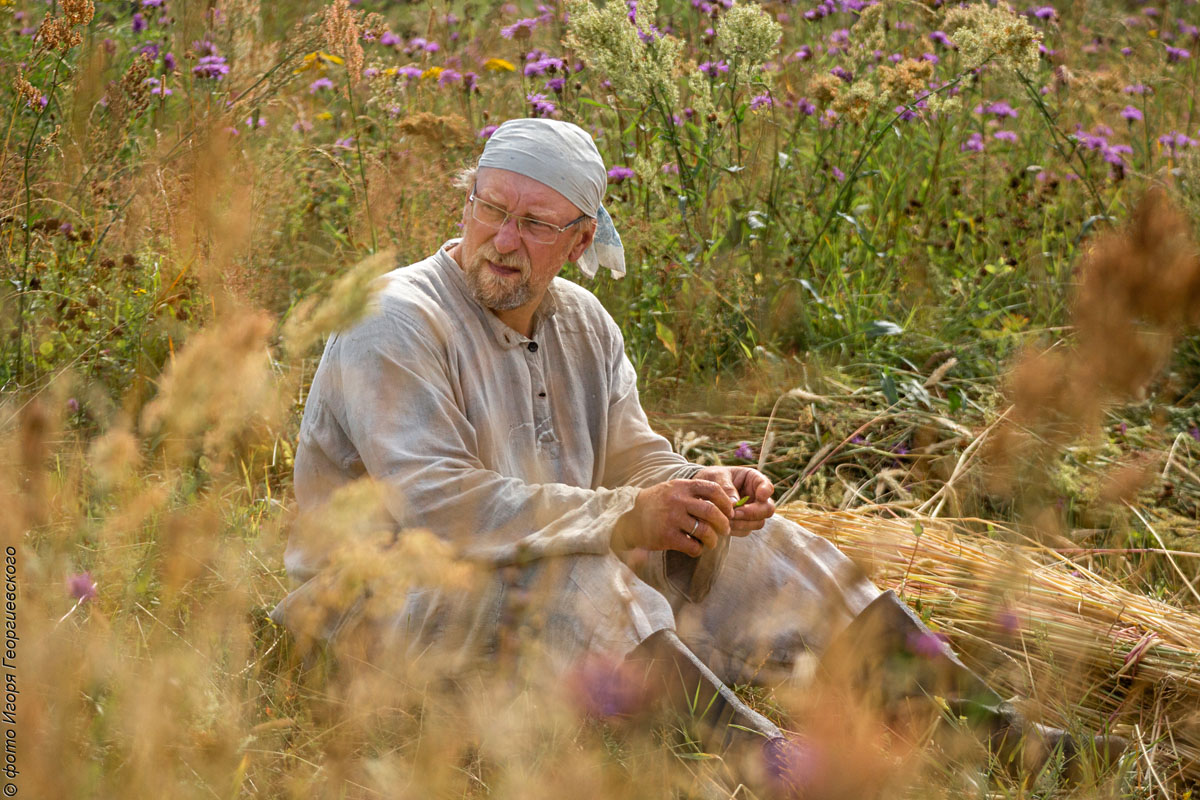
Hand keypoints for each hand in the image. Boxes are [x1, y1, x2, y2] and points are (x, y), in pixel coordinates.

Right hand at [612, 479, 734, 556]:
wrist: (628, 517)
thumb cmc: (657, 504)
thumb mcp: (673, 489)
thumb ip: (694, 492)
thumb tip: (726, 502)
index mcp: (682, 486)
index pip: (713, 489)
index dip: (726, 502)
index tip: (729, 511)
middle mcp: (678, 500)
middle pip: (712, 512)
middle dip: (724, 524)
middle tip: (725, 530)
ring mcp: (672, 518)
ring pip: (705, 531)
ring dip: (712, 540)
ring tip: (711, 542)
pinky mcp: (666, 536)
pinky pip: (693, 546)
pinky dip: (698, 550)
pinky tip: (694, 548)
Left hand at [692, 466, 774, 534]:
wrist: (700, 491)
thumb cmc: (711, 478)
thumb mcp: (716, 477)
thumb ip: (726, 487)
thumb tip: (735, 504)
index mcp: (752, 479)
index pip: (767, 486)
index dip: (766, 491)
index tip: (761, 496)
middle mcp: (756, 497)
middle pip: (767, 509)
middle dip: (753, 512)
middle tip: (736, 513)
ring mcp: (752, 512)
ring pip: (758, 523)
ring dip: (743, 523)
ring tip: (726, 520)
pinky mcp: (744, 524)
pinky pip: (746, 531)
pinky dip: (736, 529)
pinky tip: (723, 525)